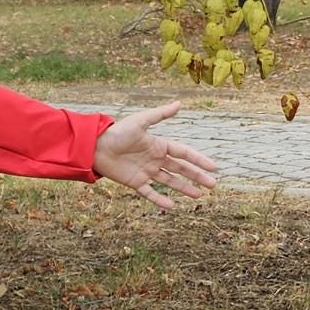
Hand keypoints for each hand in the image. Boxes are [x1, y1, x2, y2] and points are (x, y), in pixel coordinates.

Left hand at [93, 102, 217, 211]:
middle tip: (213, 185)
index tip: (214, 167)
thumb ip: (160, 114)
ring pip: (169, 181)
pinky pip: (150, 193)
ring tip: (199, 195)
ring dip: (184, 188)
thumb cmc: (118, 132)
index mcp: (159, 145)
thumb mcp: (141, 121)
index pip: (184, 153)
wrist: (95, 146)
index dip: (199, 160)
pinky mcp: (135, 182)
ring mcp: (146, 171)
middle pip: (181, 169)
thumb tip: (179, 103)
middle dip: (197, 176)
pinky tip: (172, 206)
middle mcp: (155, 159)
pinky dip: (160, 199)